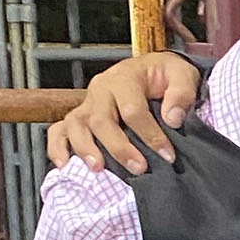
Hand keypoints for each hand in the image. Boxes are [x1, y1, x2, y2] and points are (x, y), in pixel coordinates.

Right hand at [45, 52, 202, 173]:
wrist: (153, 70)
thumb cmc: (166, 75)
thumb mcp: (183, 75)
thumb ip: (181, 93)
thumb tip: (172, 119)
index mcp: (124, 78)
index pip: (132, 109)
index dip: (151, 135)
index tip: (167, 155)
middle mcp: (100, 90)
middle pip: (101, 120)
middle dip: (119, 147)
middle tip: (139, 168)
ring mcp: (86, 104)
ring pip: (76, 125)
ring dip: (85, 149)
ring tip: (98, 169)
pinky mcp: (79, 116)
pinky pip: (59, 130)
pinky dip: (57, 147)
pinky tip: (65, 166)